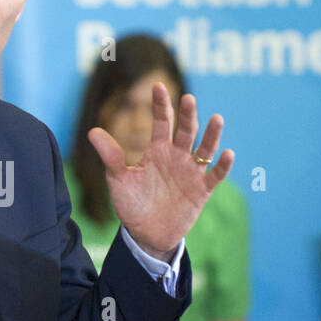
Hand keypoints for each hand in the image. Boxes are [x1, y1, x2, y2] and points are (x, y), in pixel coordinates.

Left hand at [88, 85, 232, 260]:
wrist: (146, 234)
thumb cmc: (132, 204)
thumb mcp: (119, 180)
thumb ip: (111, 157)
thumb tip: (92, 132)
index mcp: (157, 150)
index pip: (160, 122)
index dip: (160, 105)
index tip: (157, 86)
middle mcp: (177, 156)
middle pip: (185, 131)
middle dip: (187, 115)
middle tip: (188, 99)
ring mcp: (190, 172)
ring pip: (204, 149)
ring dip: (211, 135)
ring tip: (217, 118)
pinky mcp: (201, 191)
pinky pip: (214, 176)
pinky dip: (222, 165)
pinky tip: (227, 153)